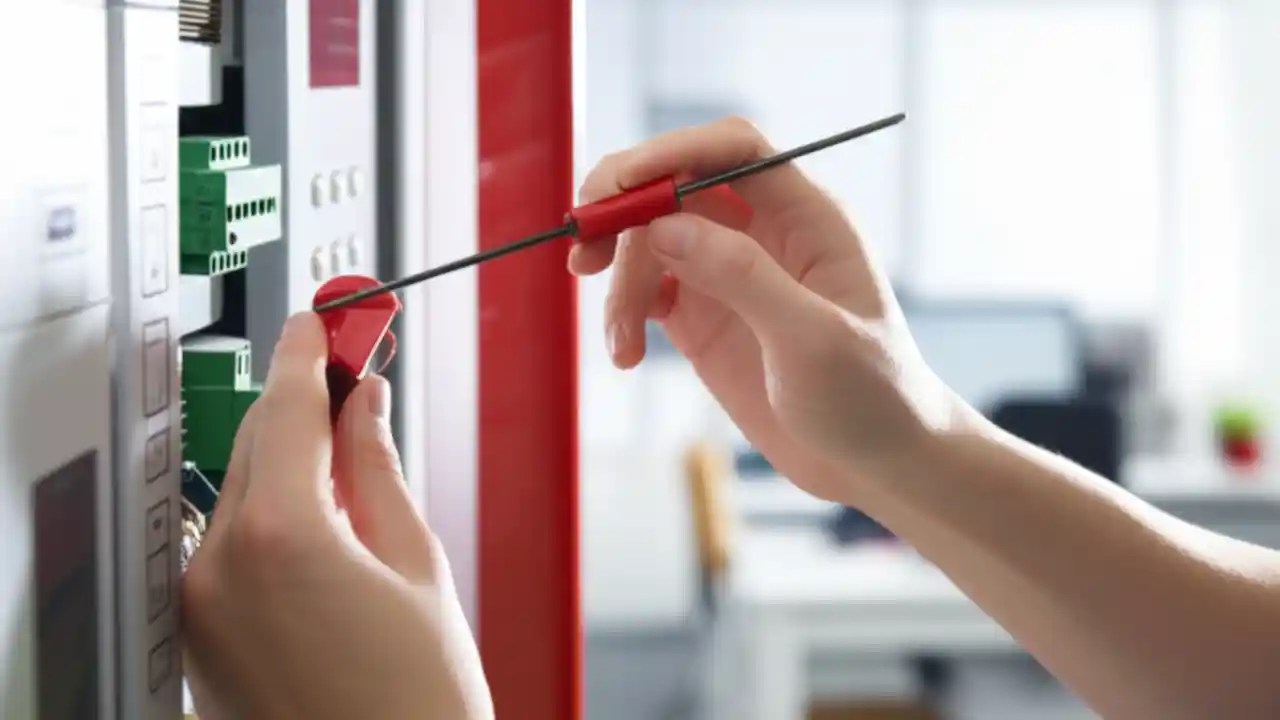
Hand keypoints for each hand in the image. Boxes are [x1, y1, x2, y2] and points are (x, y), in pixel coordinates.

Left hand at [181, 313, 491, 719]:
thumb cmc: (418, 701)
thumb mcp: (415, 563)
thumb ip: (378, 470)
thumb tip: (364, 408)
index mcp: (282, 536)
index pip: (290, 409)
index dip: (310, 352)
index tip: (322, 319)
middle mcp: (221, 567)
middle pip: (259, 442)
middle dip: (305, 403)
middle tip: (351, 375)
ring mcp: (201, 606)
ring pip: (241, 491)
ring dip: (289, 461)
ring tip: (351, 464)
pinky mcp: (199, 637)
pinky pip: (229, 545)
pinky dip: (270, 516)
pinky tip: (321, 523)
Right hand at [572, 117, 967, 501]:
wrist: (878, 465)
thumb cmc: (872, 397)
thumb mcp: (813, 339)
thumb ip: (743, 277)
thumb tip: (665, 226)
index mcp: (807, 219)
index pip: (731, 150)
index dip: (670, 155)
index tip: (615, 188)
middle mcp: (764, 235)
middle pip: (677, 188)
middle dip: (624, 212)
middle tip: (582, 249)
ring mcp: (730, 276)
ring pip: (653, 244)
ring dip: (621, 284)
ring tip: (621, 345)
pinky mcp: (707, 318)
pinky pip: (649, 293)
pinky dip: (625, 315)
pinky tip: (625, 353)